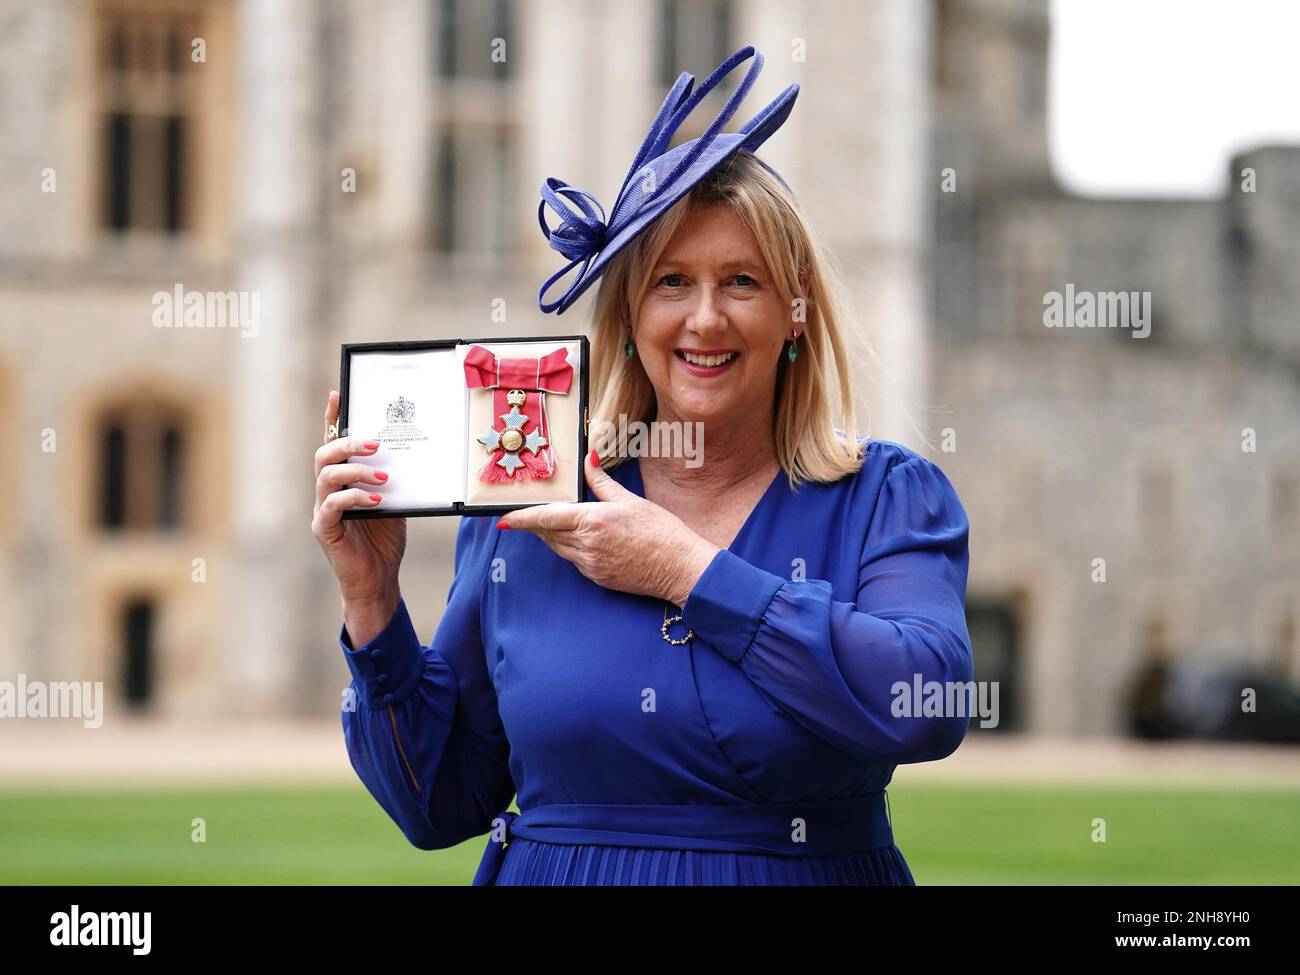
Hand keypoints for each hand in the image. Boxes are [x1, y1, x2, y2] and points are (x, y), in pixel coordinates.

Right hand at [312, 390, 406, 636]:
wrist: (378, 580)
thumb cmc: (384, 541)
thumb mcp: (395, 502)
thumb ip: (396, 479)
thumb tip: (413, 453)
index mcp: (342, 481)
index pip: (332, 443)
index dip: (331, 419)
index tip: (337, 394)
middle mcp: (327, 491)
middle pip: (324, 454)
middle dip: (348, 441)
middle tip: (377, 442)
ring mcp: (322, 509)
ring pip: (325, 476)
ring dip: (355, 469)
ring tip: (383, 474)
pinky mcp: (324, 530)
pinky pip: (332, 506)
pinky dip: (354, 498)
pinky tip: (376, 500)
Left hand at [500, 451, 719, 604]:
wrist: (679, 567)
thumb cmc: (660, 531)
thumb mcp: (629, 500)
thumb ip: (602, 482)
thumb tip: (588, 461)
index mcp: (592, 521)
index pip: (545, 518)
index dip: (521, 519)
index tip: (504, 519)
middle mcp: (586, 545)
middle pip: (548, 534)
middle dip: (537, 525)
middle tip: (529, 515)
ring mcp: (590, 565)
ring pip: (559, 549)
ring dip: (553, 537)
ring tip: (556, 524)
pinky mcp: (598, 578)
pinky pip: (575, 562)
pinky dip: (572, 550)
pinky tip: (585, 541)